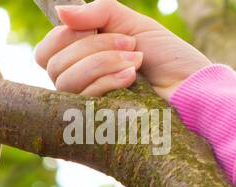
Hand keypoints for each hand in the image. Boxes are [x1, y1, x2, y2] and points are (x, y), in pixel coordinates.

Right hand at [35, 0, 210, 100]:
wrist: (189, 88)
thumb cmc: (166, 58)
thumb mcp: (132, 24)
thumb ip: (97, 13)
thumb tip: (60, 11)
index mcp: (81, 60)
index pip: (46, 52)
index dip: (64, 36)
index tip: (95, 28)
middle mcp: (77, 86)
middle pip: (56, 65)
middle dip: (94, 47)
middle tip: (129, 44)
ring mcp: (84, 109)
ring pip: (67, 81)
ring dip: (103, 62)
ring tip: (135, 62)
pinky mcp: (94, 126)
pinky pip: (83, 98)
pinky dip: (109, 80)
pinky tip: (131, 79)